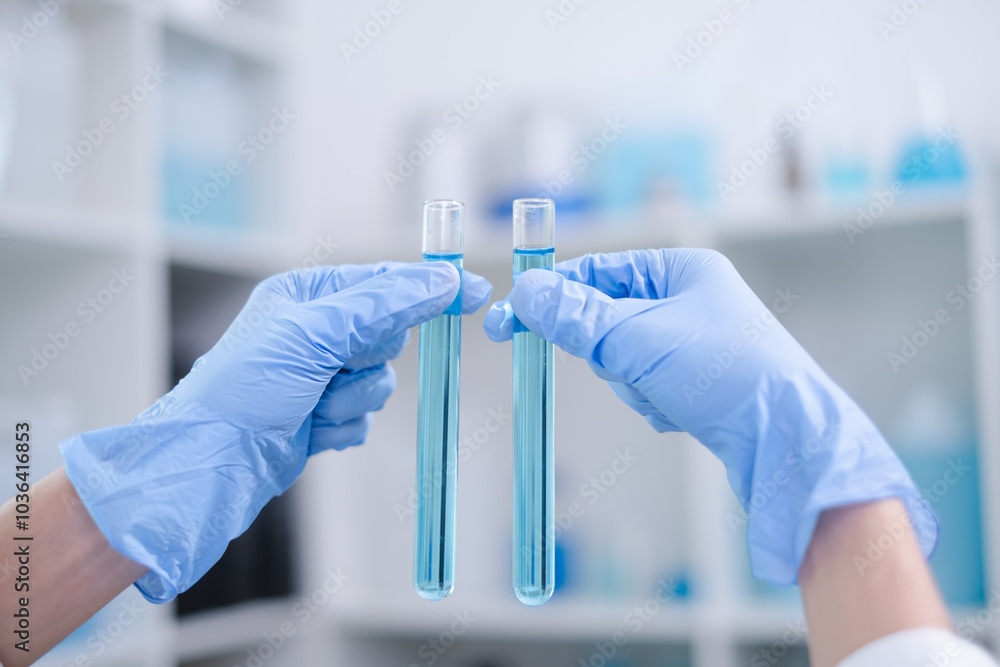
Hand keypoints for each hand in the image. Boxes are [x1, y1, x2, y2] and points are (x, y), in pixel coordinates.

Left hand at [62, 262, 491, 601]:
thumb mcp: (316, 333)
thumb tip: (440, 279)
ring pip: (382, 382)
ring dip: (354, 401)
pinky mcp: (323, 415)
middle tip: (334, 370)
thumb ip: (383, 303)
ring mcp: (320, 375)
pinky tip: (310, 430)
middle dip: (367, 362)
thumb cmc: (245, 388)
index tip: (473, 291)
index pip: (385, 282)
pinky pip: (366, 418)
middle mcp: (315, 331)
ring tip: (314, 407)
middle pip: (389, 336)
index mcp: (309, 294)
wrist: (213, 463)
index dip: (428, 288)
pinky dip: (344, 427)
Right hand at [483, 248, 935, 584]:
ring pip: (622, 358)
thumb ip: (575, 317)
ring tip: (666, 393)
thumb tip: (527, 294)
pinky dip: (651, 401)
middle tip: (624, 366)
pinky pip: (645, 384)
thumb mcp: (637, 338)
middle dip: (609, 351)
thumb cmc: (725, 373)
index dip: (552, 294)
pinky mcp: (699, 382)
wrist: (786, 442)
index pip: (597, 270)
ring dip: (632, 381)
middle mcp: (690, 299)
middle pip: (606, 318)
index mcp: (683, 269)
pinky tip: (680, 412)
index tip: (511, 319)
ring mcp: (695, 342)